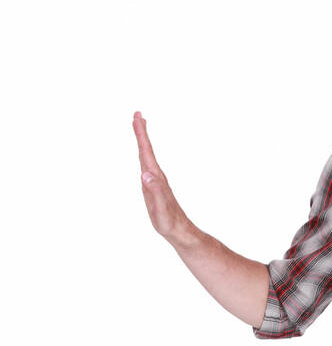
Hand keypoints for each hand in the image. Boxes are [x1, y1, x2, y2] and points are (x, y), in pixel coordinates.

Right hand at [133, 111, 191, 243]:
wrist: (179, 231)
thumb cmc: (169, 221)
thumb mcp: (160, 207)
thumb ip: (154, 190)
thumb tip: (145, 174)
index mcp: (155, 177)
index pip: (146, 152)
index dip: (141, 135)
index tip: (137, 118)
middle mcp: (156, 176)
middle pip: (147, 150)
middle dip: (141, 132)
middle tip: (137, 114)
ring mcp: (155, 181)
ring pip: (147, 157)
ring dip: (142, 142)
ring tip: (140, 128)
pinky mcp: (154, 187)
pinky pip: (146, 167)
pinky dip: (143, 157)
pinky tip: (143, 157)